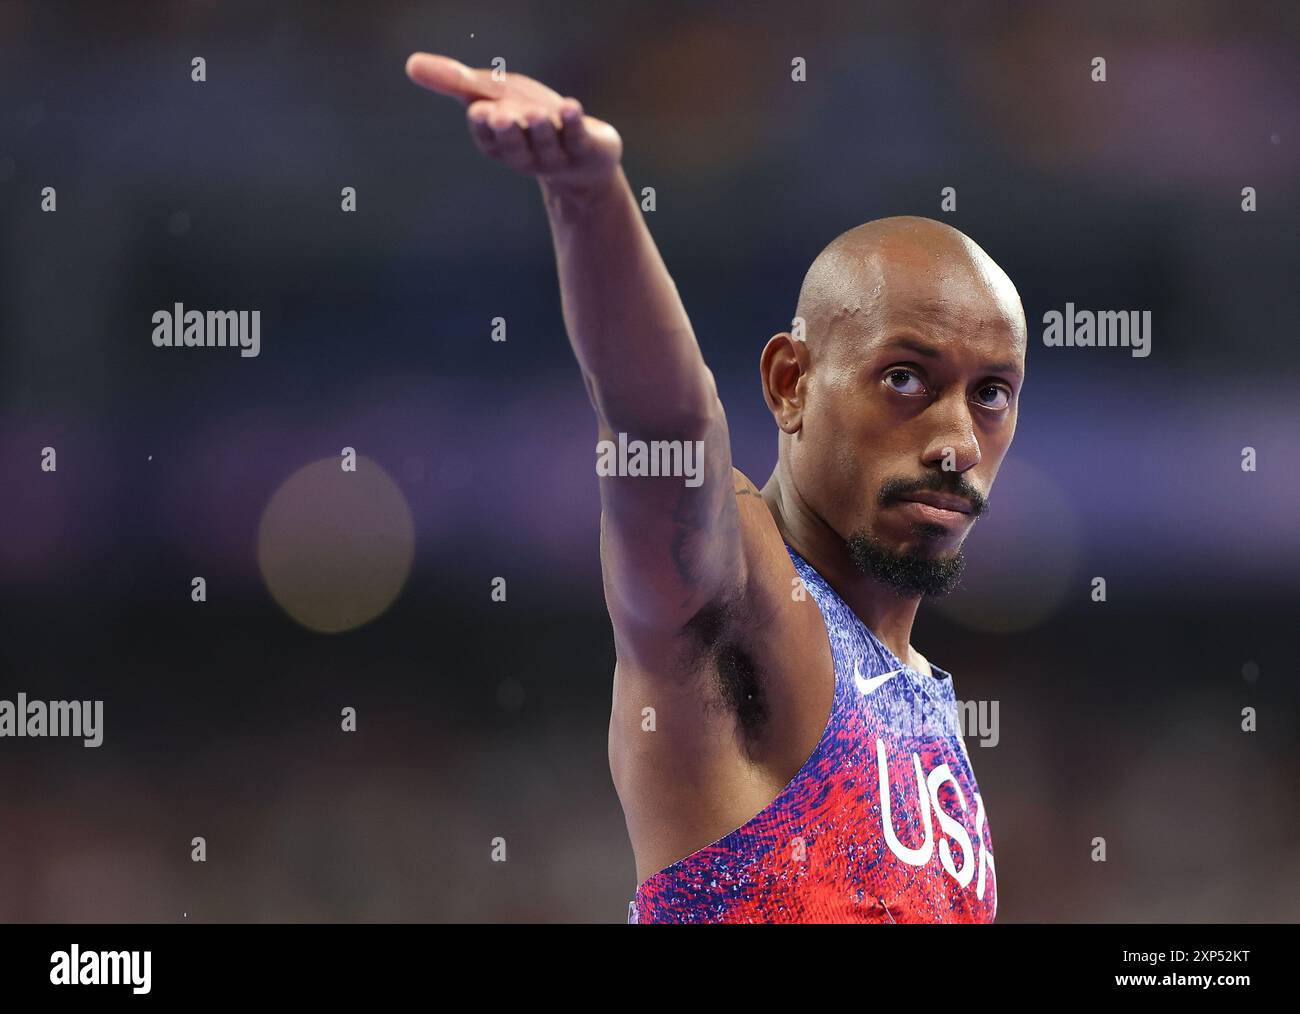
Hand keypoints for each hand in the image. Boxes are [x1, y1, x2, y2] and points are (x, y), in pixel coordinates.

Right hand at [405, 53, 622, 189]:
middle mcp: (525, 154)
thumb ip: (455, 82)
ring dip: (541, 129)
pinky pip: (579, 138)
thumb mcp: (493, 95)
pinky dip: (575, 123)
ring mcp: (557, 156)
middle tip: (501, 116)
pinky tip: (572, 107)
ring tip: (537, 115)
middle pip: (513, 146)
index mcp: (499, 144)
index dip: (484, 125)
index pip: (487, 136)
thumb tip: (409, 63)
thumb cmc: (530, 120)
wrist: (584, 158)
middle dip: (508, 132)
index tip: (479, 110)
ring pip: (546, 145)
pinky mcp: (587, 150)